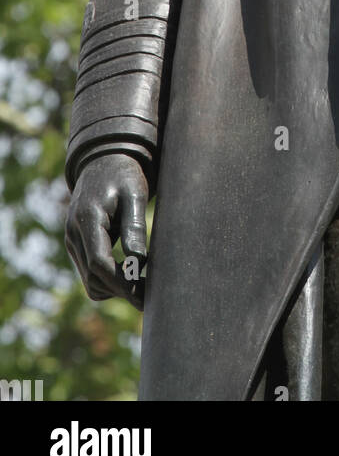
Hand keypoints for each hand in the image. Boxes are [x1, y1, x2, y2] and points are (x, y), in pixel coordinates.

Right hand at [65, 154, 148, 309]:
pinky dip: (107, 280)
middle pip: (93, 277)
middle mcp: (73, 232)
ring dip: (114, 288)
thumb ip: (134, 226)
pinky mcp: (76, 244)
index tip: (144, 293)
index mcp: (87, 218)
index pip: (99, 262)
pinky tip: (130, 274)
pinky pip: (89, 273)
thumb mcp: (134, 194)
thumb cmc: (124, 175)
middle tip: (150, 294)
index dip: (122, 282)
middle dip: (121, 290)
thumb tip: (139, 261)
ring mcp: (72, 239)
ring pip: (89, 281)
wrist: (104, 161)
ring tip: (143, 284)